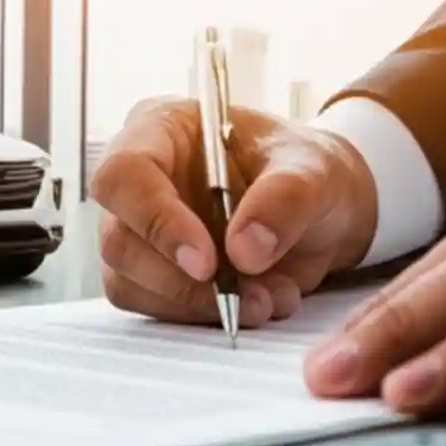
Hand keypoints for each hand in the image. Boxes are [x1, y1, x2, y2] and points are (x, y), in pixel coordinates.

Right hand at [92, 96, 376, 327]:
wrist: (325, 213)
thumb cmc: (308, 172)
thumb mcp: (315, 171)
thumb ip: (284, 200)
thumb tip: (244, 250)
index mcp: (162, 129)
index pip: (124, 174)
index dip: (155, 220)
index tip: (205, 261)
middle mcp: (139, 181)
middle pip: (120, 239)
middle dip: (181, 280)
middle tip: (242, 295)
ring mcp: (140, 231)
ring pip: (129, 282)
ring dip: (195, 304)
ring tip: (264, 299)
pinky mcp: (152, 274)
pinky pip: (154, 307)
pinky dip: (202, 316)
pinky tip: (252, 302)